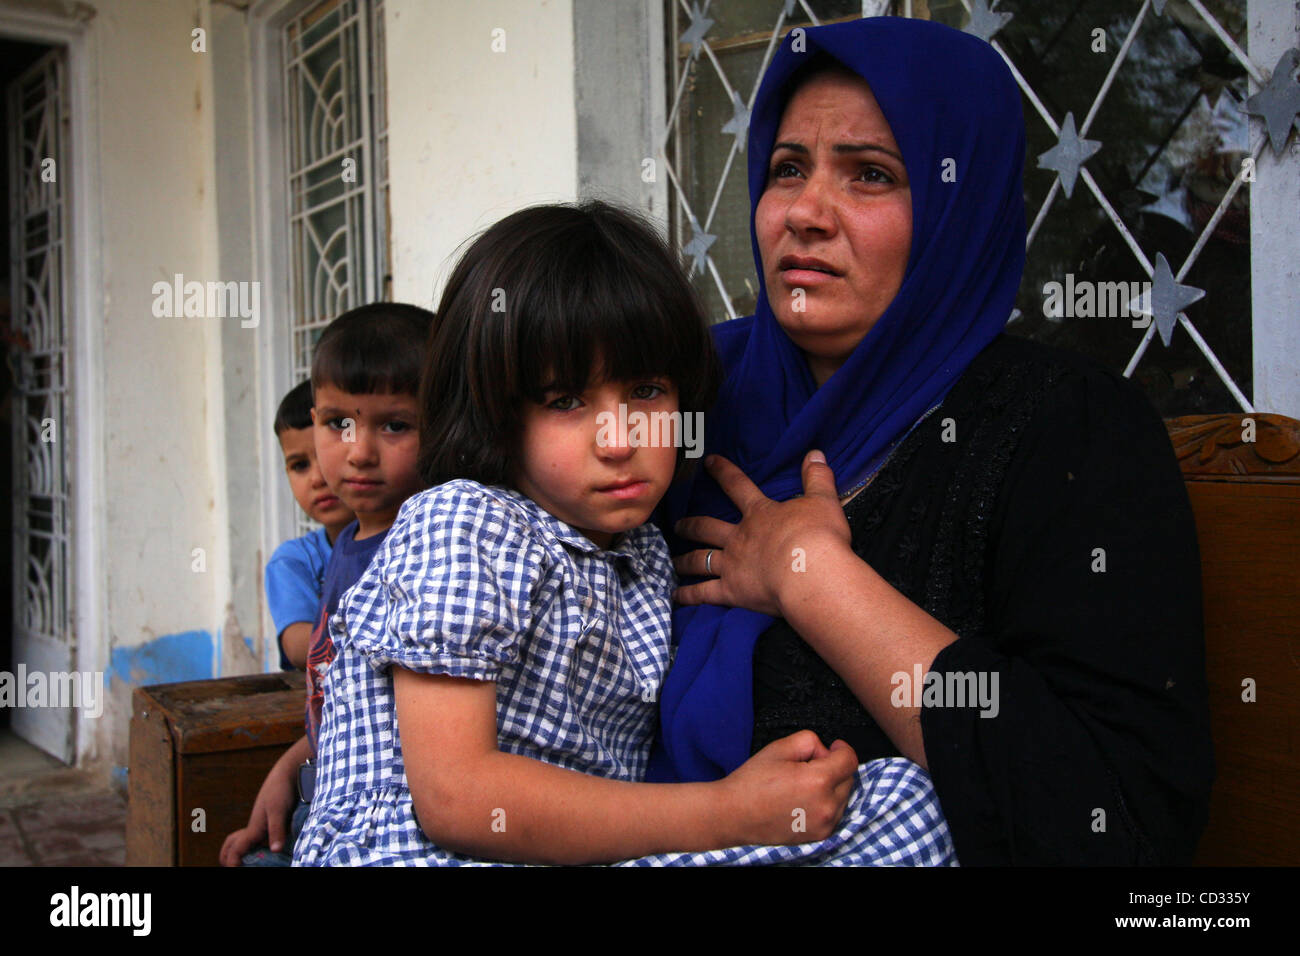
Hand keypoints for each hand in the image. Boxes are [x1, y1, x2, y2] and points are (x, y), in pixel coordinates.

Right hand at [218, 749, 299, 865]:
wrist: (285, 774)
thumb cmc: (280, 790)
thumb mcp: (279, 810)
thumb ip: (277, 829)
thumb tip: (275, 849)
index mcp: (253, 829)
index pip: (236, 849)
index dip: (232, 861)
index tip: (234, 869)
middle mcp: (253, 829)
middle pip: (231, 846)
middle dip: (227, 857)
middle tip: (233, 866)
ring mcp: (259, 825)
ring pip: (240, 841)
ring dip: (237, 852)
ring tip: (242, 862)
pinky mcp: (268, 822)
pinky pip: (252, 838)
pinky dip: (250, 846)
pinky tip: (263, 851)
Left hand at [674, 450, 850, 615]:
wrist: (810, 573)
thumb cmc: (819, 537)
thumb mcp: (823, 502)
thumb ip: (817, 478)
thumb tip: (816, 453)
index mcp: (759, 514)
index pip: (737, 486)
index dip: (722, 472)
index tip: (708, 462)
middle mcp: (739, 538)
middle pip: (707, 527)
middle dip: (691, 525)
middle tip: (677, 524)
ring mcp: (732, 565)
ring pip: (701, 559)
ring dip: (684, 560)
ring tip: (671, 562)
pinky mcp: (732, 591)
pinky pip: (704, 593)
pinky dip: (689, 595)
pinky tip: (675, 596)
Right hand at [719, 730, 857, 845]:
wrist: (734, 815)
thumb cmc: (753, 782)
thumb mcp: (779, 747)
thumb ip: (810, 740)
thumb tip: (825, 751)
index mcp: (818, 781)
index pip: (850, 760)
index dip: (842, 749)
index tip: (834, 747)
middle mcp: (826, 806)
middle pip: (849, 778)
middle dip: (834, 767)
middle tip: (808, 765)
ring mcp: (824, 824)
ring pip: (844, 797)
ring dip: (832, 786)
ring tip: (803, 784)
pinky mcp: (820, 836)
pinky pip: (835, 813)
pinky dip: (826, 803)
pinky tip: (804, 799)